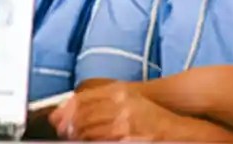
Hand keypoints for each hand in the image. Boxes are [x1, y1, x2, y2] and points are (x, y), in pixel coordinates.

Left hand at [49, 81, 179, 141]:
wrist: (176, 128)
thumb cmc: (149, 114)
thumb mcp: (127, 98)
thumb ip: (101, 99)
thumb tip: (72, 106)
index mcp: (118, 92)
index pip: (83, 100)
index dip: (65, 111)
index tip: (56, 118)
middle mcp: (121, 106)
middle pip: (83, 116)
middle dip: (68, 126)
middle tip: (60, 131)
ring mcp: (125, 125)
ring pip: (90, 132)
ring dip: (77, 137)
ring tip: (71, 138)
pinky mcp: (130, 140)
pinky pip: (103, 141)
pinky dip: (92, 142)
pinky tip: (87, 142)